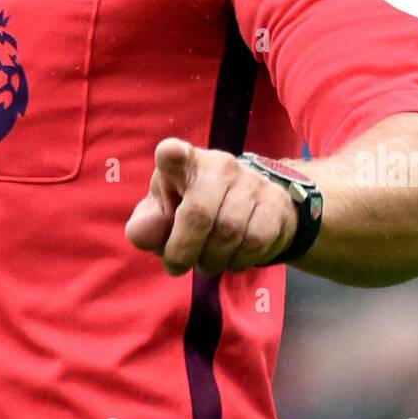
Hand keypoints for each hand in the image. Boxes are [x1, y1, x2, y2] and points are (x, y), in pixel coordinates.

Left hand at [125, 138, 298, 275]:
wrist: (253, 207)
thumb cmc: (195, 206)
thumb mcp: (165, 214)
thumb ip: (147, 226)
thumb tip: (142, 234)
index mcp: (184, 163)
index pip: (175, 153)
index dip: (173, 153)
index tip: (173, 152)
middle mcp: (219, 165)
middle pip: (199, 213)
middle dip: (184, 249)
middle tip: (177, 266)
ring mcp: (250, 182)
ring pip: (229, 231)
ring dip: (212, 259)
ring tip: (205, 262)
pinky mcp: (275, 202)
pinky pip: (255, 242)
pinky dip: (238, 261)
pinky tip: (232, 258)